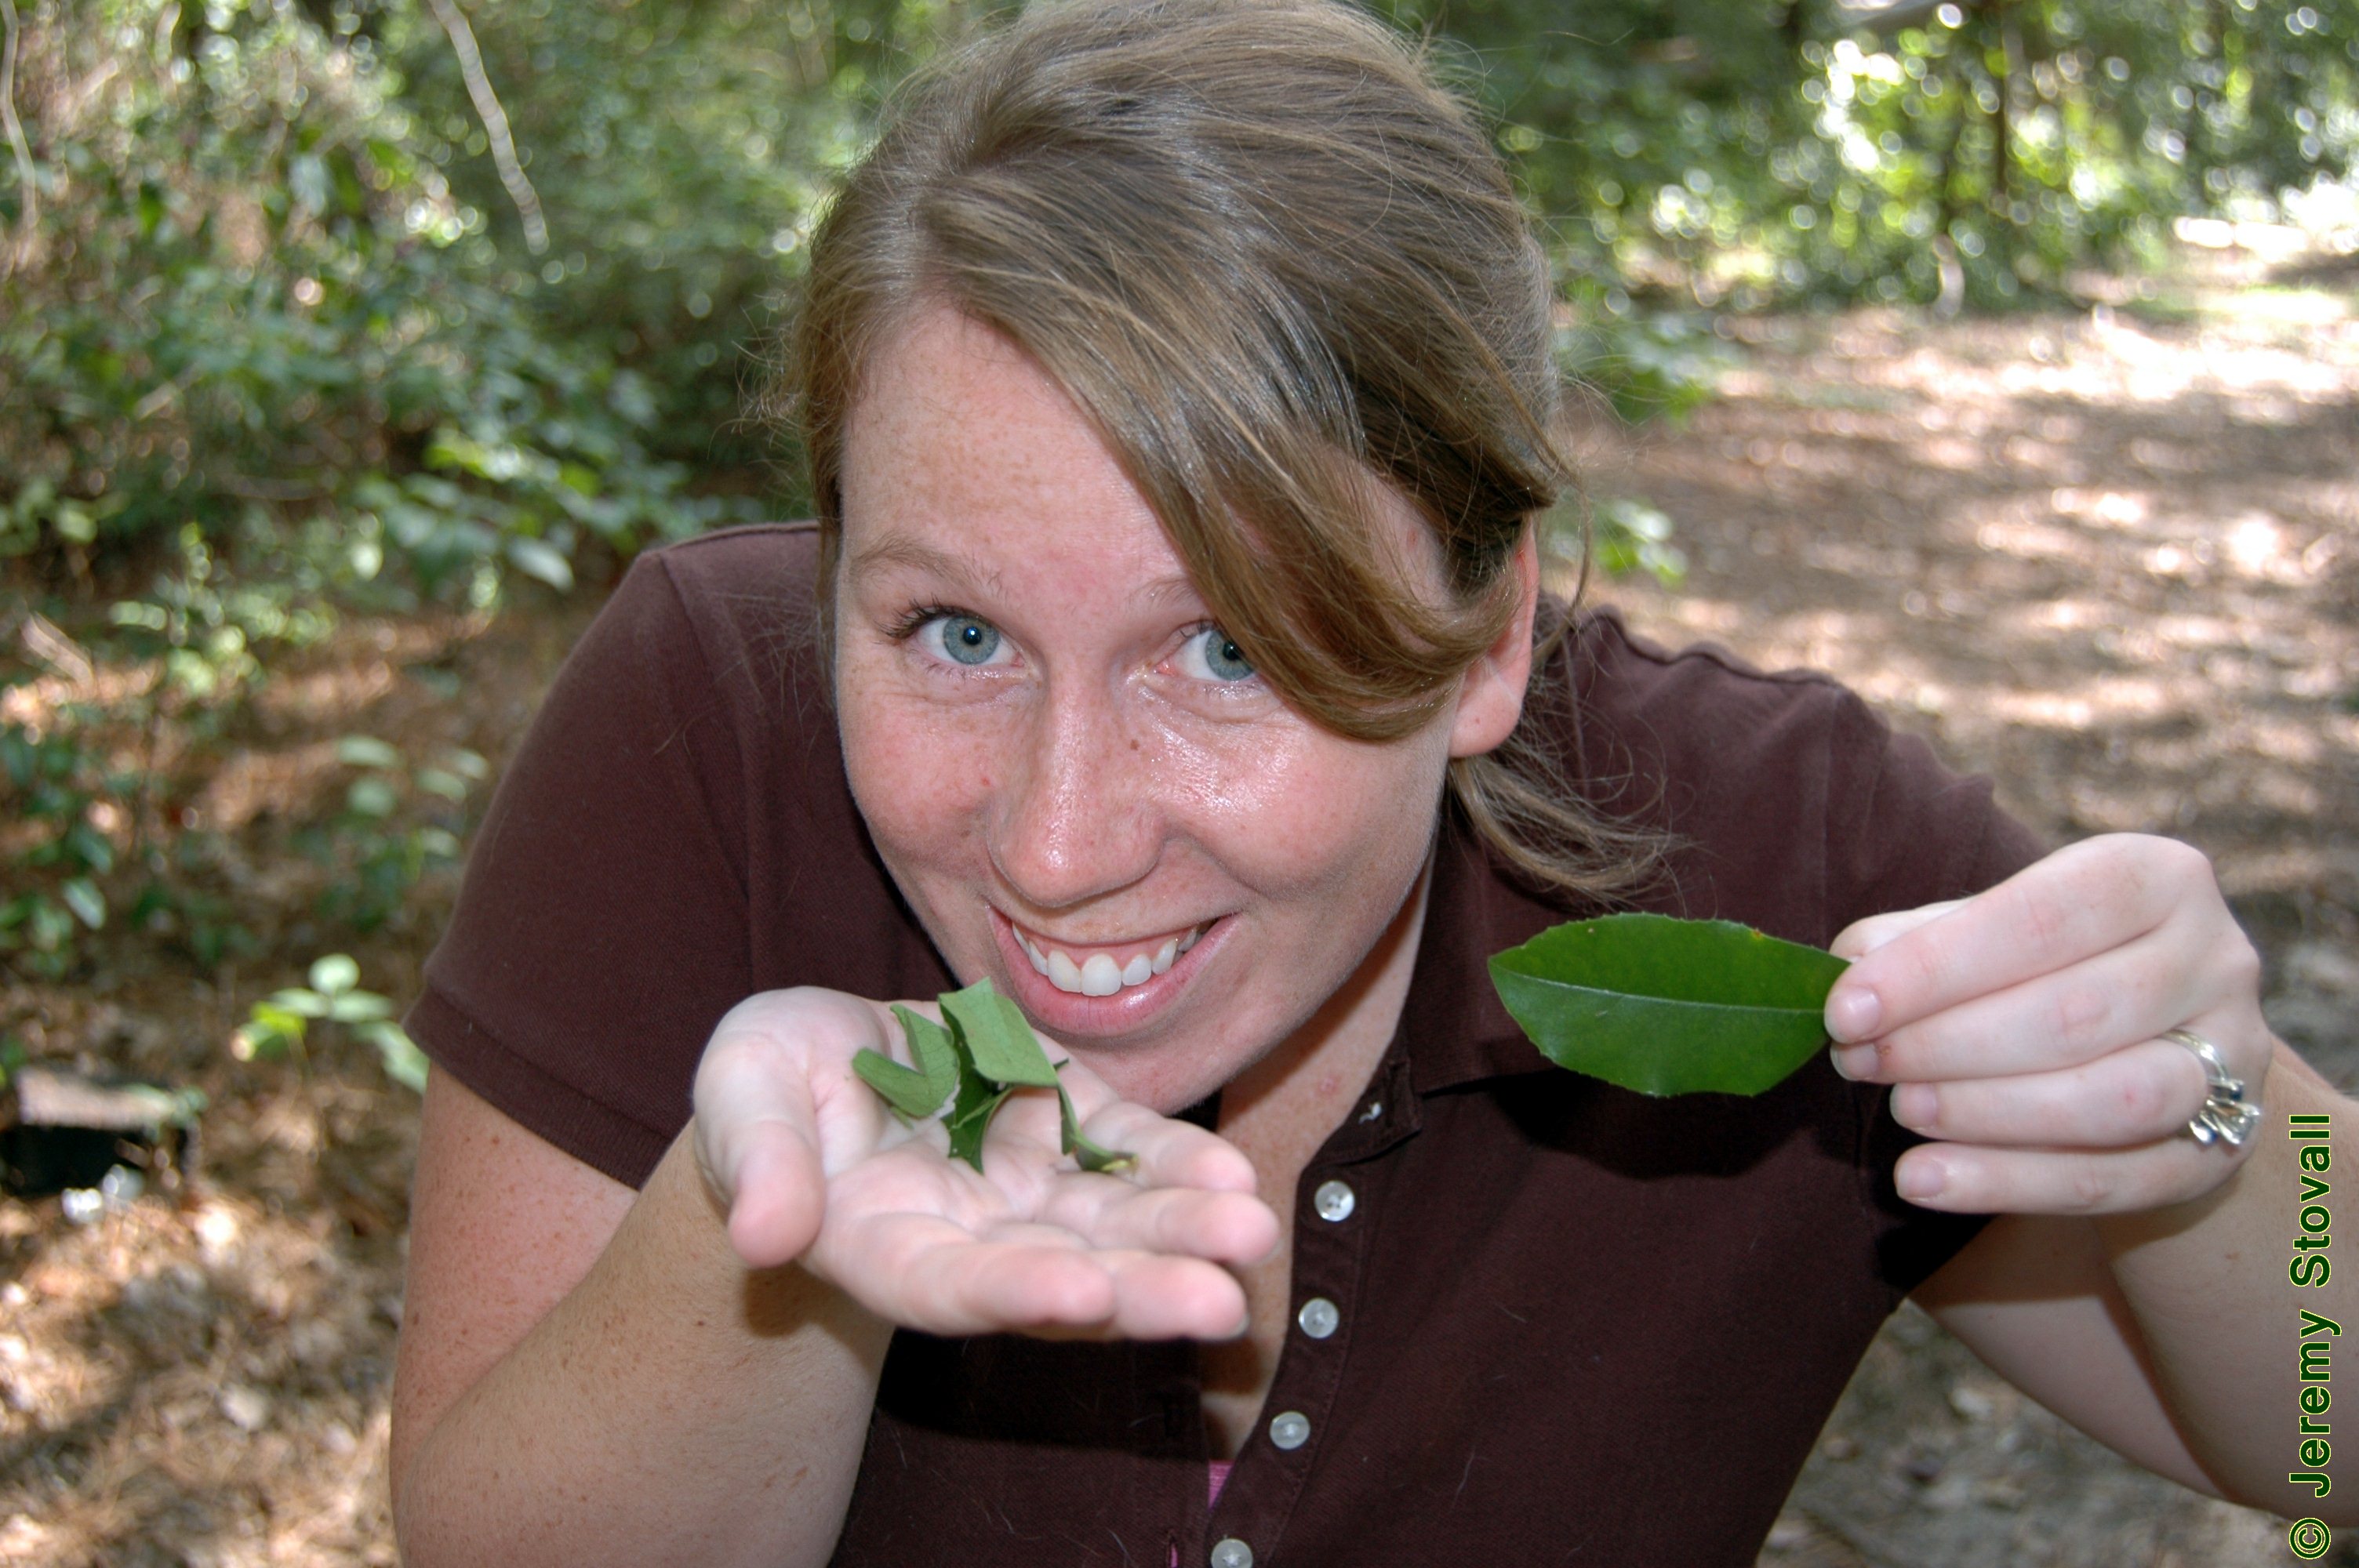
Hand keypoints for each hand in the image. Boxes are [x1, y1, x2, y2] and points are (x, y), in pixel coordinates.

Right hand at [688, 987, 1278, 1338]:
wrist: (814, 1064)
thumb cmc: (765, 1088)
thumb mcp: (742, 1097)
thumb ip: (760, 1165)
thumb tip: (766, 1236)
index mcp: (879, 1246)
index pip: (948, 1286)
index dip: (1013, 1291)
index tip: (1082, 1295)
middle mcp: (967, 1238)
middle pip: (1057, 1276)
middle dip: (1139, 1289)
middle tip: (1217, 1303)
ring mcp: (1022, 1189)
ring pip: (1111, 1225)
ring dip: (1180, 1235)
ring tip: (1250, 1233)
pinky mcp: (1062, 1126)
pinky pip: (1126, 1154)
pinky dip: (1175, 1167)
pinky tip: (1231, 1178)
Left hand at [1823, 834, 2269, 1214]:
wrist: (2155, 1044)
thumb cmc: (2046, 967)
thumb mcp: (1991, 930)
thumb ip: (1920, 940)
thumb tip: (1850, 969)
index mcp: (2157, 878)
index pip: (2040, 918)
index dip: (1933, 967)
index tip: (1845, 1008)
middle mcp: (2215, 961)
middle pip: (2074, 1014)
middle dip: (1945, 1044)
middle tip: (1859, 1060)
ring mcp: (2234, 1062)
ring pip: (2112, 1101)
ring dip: (1986, 1112)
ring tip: (1901, 1110)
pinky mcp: (2216, 1151)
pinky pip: (2111, 1181)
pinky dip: (2006, 1184)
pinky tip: (1922, 1179)